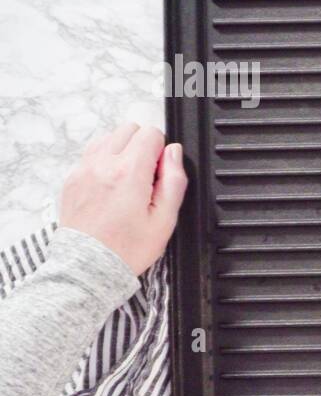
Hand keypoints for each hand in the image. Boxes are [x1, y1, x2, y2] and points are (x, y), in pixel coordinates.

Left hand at [59, 123, 187, 275]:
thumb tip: (173, 152)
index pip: (150, 133)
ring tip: (128, 178)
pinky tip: (111, 184)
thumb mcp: (165, 220)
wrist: (89, 266)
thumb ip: (174, 180)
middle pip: (128, 129)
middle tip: (146, 175)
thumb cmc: (127, 248)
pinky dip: (104, 159)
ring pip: (108, 137)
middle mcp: (102, 164)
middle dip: (142, 145)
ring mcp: (83, 169)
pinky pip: (91, 153)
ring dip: (122, 149)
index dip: (162, 151)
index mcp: (129, 172)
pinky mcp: (72, 178)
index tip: (160, 173)